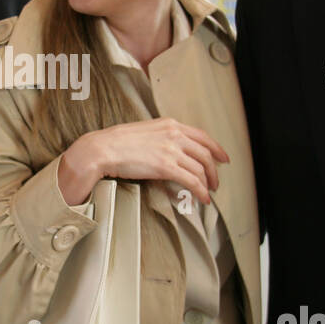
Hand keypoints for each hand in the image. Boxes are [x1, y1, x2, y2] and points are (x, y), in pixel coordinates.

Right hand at [59, 118, 228, 205]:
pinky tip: (202, 198)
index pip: (202, 136)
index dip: (216, 149)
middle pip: (205, 154)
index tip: (222, 158)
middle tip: (215, 181)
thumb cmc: (116, 142)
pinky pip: (192, 181)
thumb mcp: (145, 131)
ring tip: (208, 192)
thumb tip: (170, 149)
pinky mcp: (166, 167)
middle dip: (214, 170)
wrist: (102, 149)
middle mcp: (174, 135)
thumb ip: (161, 136)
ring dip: (208, 183)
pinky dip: (201, 191)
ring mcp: (171, 150)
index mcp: (170, 124)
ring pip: (201, 168)